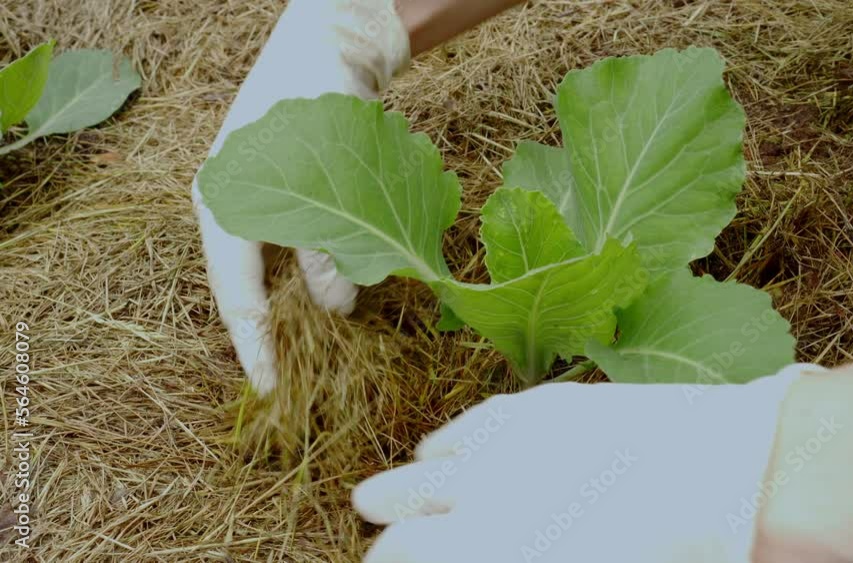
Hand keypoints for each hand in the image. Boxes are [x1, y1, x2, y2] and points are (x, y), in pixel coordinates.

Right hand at [191, 0, 408, 393]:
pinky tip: (333, 302)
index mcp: (223, 202)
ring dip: (294, 312)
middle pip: (246, 291)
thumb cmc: (321, 90)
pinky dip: (310, 280)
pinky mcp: (287, 199)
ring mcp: (258, 202)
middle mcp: (232, 207)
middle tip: (293, 387)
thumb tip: (338, 310)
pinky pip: (291, 252)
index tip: (269, 389)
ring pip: (271, 275)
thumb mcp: (323, 171)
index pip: (235, 293)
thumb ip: (327, 240)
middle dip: (271, 338)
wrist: (335, 37)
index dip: (255, 346)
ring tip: (315, 357)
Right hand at [352, 364, 821, 561]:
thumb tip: (493, 548)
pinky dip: (450, 440)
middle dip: (387, 528)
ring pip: (431, 465)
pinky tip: (440, 447)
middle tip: (372, 533)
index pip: (406, 556)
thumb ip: (516, 556)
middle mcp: (486, 494)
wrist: (740, 479)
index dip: (387, 561)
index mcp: (491, 547)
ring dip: (405, 485)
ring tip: (384, 495)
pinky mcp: (547, 407)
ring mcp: (513, 444)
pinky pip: (476, 424)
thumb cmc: (674, 556)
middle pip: (406, 513)